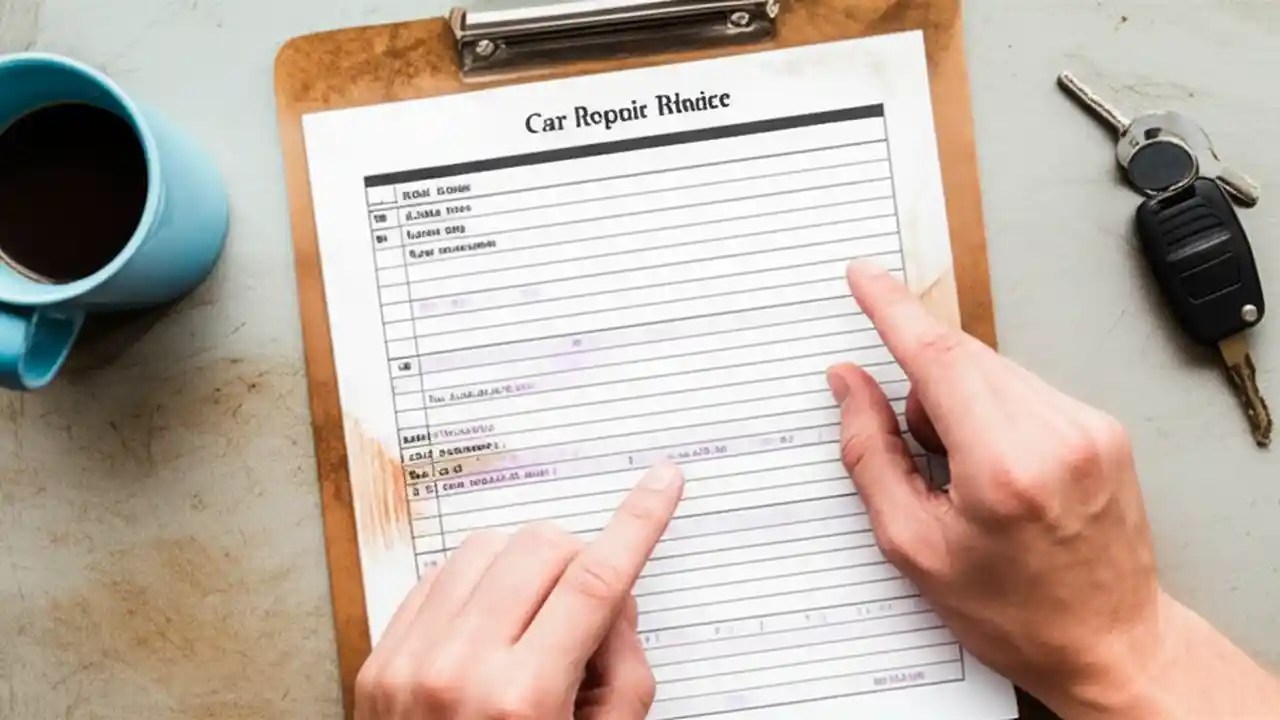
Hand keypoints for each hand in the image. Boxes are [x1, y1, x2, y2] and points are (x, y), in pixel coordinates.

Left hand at [355, 463, 683, 719]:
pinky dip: (476, 588)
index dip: (638, 522)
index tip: (661, 483)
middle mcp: (458, 672)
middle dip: (577, 563)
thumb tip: (613, 598)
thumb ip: (624, 669)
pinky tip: (488, 631)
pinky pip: (438, 575)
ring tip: (530, 630)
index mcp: (522, 703)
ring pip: (486, 547)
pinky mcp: (379, 661)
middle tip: (582, 618)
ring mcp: (409, 663)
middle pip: (541, 548)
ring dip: (524, 572)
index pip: (595, 581)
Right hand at [827, 261, 1162, 715]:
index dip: (892, 311)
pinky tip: (999, 471)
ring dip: (960, 404)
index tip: (865, 279)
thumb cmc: (1012, 612)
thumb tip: (851, 385)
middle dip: (924, 389)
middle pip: (963, 360)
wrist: (1107, 644)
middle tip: (924, 455)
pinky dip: (994, 414)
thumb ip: (871, 454)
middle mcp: (1058, 436)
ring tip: (968, 477)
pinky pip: (1025, 389)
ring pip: (994, 372)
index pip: (938, 358)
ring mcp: (1090, 428)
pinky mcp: (1104, 428)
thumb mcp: (914, 546)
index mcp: (1004, 468)